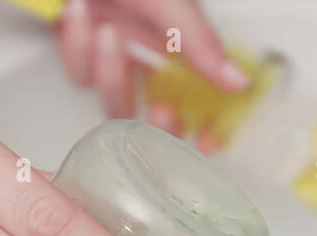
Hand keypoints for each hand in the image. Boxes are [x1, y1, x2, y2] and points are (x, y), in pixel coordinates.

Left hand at [56, 0, 248, 134]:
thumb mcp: (170, 0)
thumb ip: (200, 42)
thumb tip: (239, 81)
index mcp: (179, 42)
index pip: (201, 98)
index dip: (207, 124)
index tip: (208, 140)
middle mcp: (148, 52)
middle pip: (158, 116)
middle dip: (158, 122)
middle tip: (162, 111)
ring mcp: (113, 54)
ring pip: (113, 100)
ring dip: (110, 71)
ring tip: (108, 30)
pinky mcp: (77, 49)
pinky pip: (80, 74)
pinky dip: (78, 45)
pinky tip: (79, 11)